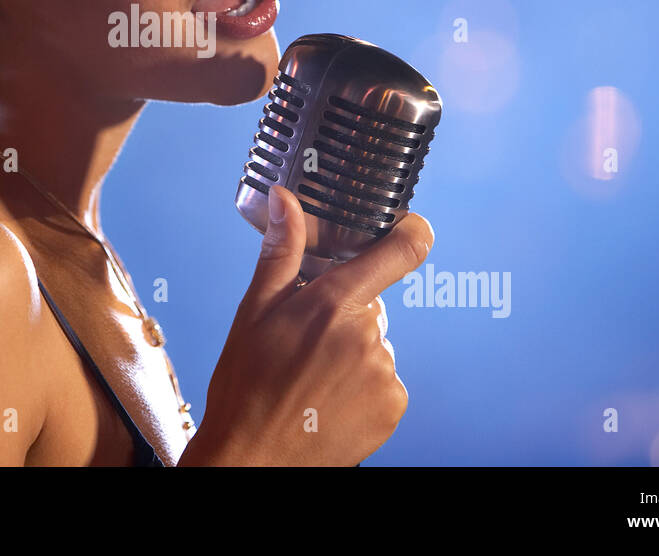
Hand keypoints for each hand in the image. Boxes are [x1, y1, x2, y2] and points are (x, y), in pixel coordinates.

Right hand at [182, 184, 432, 465]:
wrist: (252, 459)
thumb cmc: (245, 387)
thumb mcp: (253, 312)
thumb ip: (281, 252)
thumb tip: (285, 200)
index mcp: (333, 304)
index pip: (401, 252)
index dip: (413, 232)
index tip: (409, 227)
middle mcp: (367, 335)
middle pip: (372, 304)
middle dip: (344, 314)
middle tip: (306, 340)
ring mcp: (384, 373)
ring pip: (375, 344)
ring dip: (351, 353)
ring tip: (311, 379)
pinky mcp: (393, 406)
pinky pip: (384, 380)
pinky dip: (363, 385)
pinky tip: (329, 399)